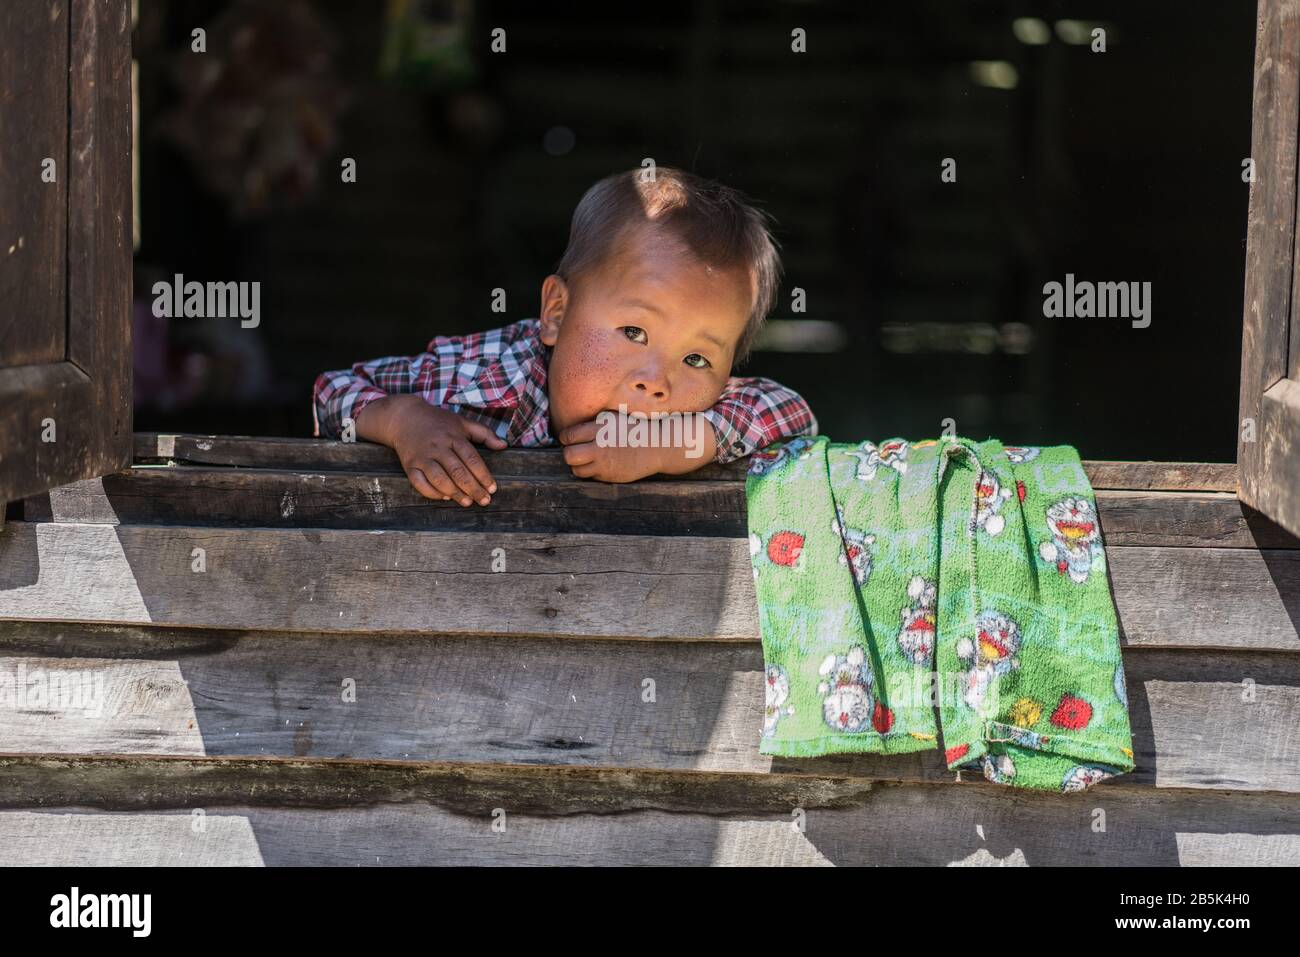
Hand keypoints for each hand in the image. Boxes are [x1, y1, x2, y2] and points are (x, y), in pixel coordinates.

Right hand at [357, 395, 506, 504]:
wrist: (404, 417)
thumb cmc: (437, 421)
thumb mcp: (462, 422)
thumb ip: (484, 433)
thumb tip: (504, 445)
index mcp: (453, 437)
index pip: (472, 458)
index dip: (483, 475)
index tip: (492, 488)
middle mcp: (438, 447)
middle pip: (458, 472)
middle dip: (473, 488)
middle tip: (484, 500)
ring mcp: (422, 457)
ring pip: (439, 479)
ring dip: (455, 493)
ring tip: (468, 502)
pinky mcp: (409, 465)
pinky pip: (419, 483)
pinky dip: (432, 492)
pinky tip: (445, 497)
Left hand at [557, 415, 717, 481]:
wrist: (657, 445)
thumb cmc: (635, 428)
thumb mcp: (614, 418)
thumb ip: (593, 424)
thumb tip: (572, 429)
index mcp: (598, 428)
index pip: (568, 436)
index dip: (566, 438)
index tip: (570, 439)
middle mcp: (599, 446)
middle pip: (568, 455)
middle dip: (569, 454)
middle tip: (575, 452)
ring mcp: (604, 463)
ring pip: (576, 470)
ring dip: (579, 466)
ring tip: (587, 460)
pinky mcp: (611, 475)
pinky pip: (592, 477)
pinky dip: (593, 473)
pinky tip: (601, 465)